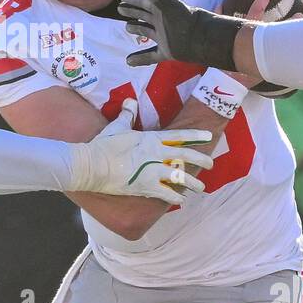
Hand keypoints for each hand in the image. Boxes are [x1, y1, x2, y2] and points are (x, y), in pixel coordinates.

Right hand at [70, 98, 213, 204]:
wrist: (92, 165)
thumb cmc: (104, 145)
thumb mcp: (117, 127)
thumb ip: (127, 115)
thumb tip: (130, 101)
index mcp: (151, 139)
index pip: (179, 137)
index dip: (195, 136)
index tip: (208, 137)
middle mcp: (156, 155)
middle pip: (185, 157)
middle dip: (201, 160)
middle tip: (211, 165)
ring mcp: (152, 172)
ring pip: (180, 177)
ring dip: (192, 183)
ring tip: (201, 188)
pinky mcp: (145, 187)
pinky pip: (166, 194)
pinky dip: (175, 198)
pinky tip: (182, 200)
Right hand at [119, 0, 243, 68]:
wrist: (200, 38)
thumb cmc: (184, 19)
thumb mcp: (168, 4)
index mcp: (160, 9)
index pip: (143, 0)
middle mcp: (160, 22)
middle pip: (143, 14)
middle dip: (132, 10)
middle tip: (120, 8)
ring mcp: (163, 37)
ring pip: (146, 31)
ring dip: (136, 29)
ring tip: (127, 27)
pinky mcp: (166, 51)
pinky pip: (150, 55)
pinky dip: (140, 58)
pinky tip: (128, 61)